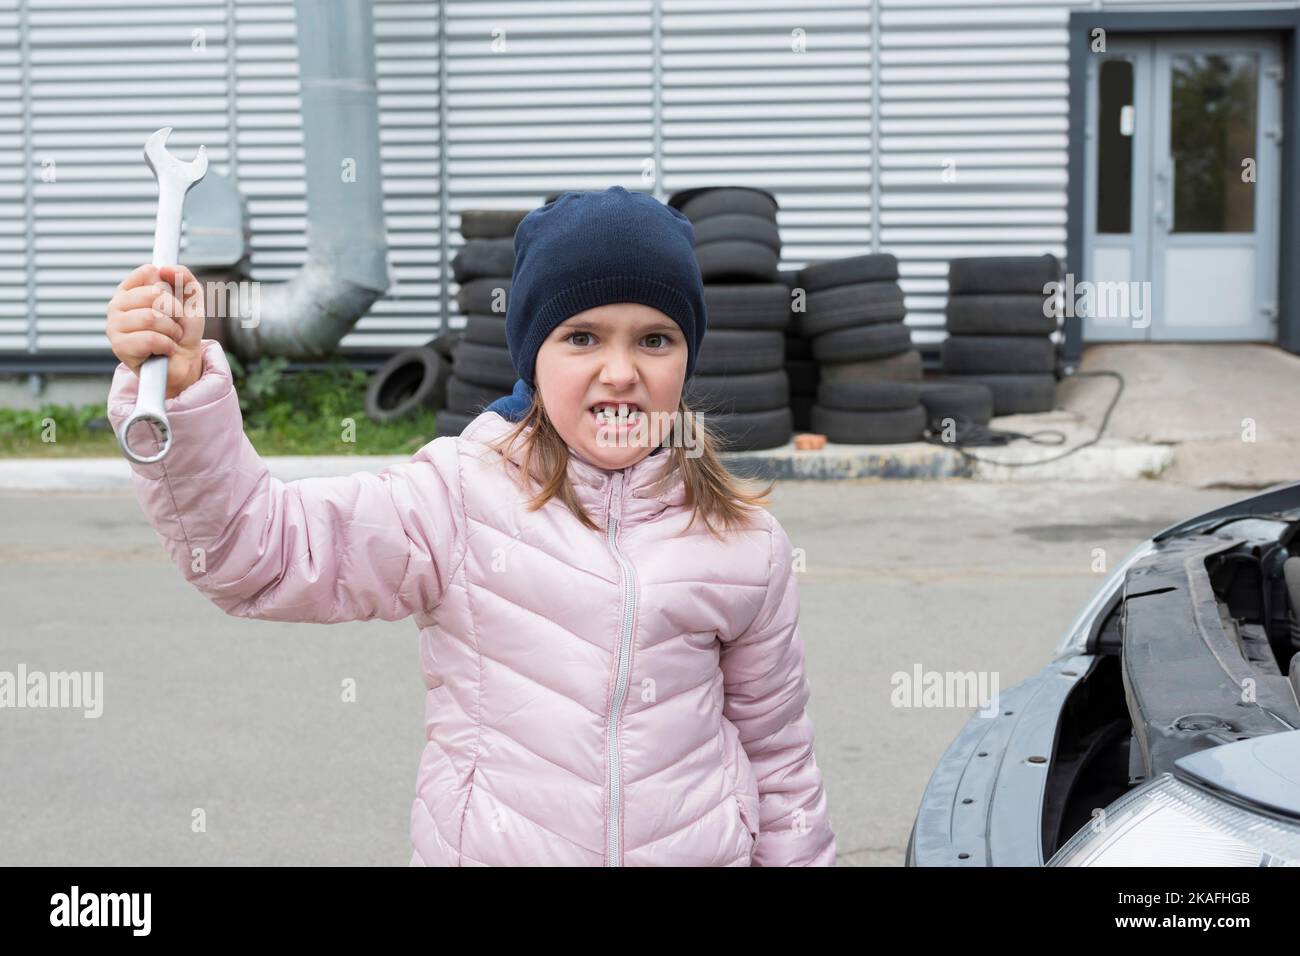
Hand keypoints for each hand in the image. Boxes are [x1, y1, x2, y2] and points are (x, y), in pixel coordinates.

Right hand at [106, 263, 206, 398]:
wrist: (184, 362)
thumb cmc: (182, 331)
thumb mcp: (191, 300)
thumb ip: (184, 278)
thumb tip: (166, 268)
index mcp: (130, 289)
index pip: (149, 272)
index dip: (170, 288)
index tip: (173, 302)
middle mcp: (117, 305)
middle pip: (153, 294)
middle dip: (175, 312)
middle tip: (174, 324)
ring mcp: (114, 326)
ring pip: (151, 317)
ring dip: (172, 330)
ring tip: (170, 337)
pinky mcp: (119, 347)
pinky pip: (150, 338)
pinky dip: (167, 345)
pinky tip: (164, 349)